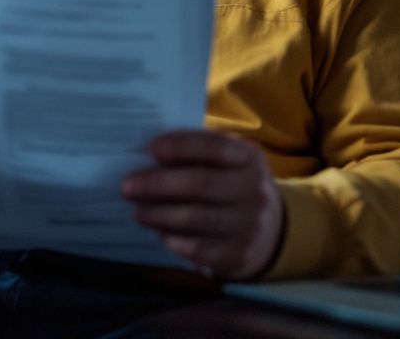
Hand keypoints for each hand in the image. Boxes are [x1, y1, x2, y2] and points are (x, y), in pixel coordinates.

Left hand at [122, 130, 283, 279]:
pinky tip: (159, 233)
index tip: (149, 148)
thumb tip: (149, 155)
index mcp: (250, 159)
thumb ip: (199, 155)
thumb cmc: (235, 188)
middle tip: (127, 186)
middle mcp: (255, 190)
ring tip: (137, 211)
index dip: (180, 146)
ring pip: (195, 217)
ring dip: (159, 214)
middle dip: (158, 184)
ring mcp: (250, 225)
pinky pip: (198, 247)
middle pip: (200, 183)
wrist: (272, 233)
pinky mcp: (239, 254)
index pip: (214, 147)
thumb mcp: (230, 165)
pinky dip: (174, 240)